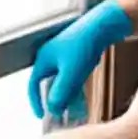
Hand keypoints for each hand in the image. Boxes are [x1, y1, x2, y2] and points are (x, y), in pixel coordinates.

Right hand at [27, 0, 133, 118]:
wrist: (104, 24)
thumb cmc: (85, 42)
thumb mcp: (71, 72)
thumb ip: (60, 92)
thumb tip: (53, 108)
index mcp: (45, 58)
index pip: (33, 84)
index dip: (36, 100)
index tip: (42, 114)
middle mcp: (52, 55)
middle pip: (49, 83)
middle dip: (56, 100)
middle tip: (62, 114)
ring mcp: (65, 54)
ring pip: (63, 81)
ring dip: (68, 95)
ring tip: (77, 109)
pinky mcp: (77, 53)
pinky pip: (72, 75)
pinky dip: (76, 87)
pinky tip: (83, 93)